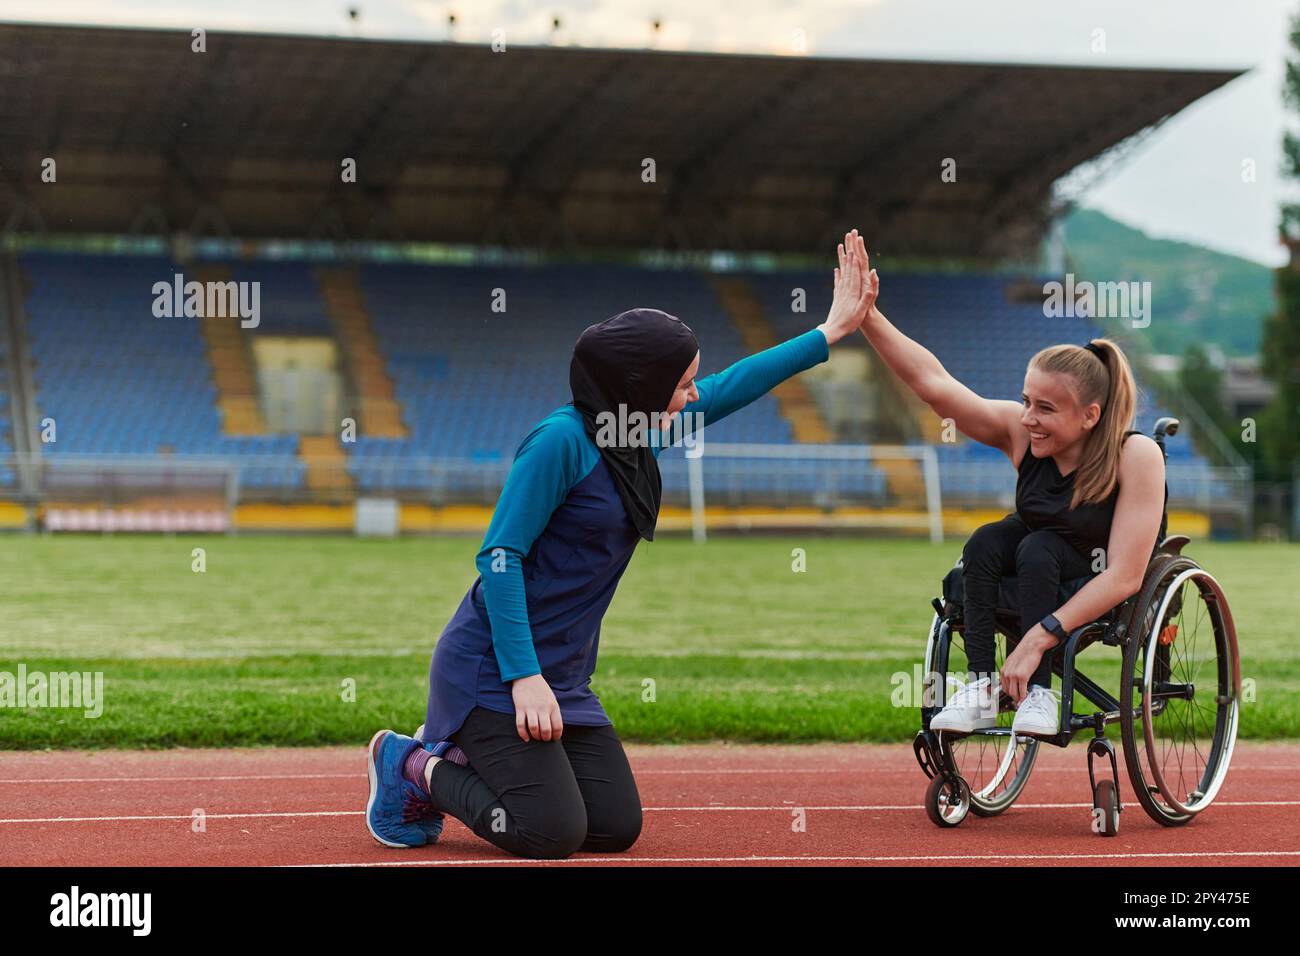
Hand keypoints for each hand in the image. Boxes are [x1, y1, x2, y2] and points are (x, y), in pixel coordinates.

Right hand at [511, 673, 562, 741]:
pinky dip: (523, 734)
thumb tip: (554, 729)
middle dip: (545, 738)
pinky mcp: (520, 708)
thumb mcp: (552, 699)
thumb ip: (553, 712)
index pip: (558, 726)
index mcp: (553, 706)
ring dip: (535, 736)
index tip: (554, 738)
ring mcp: (531, 708)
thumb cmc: (541, 690)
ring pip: (534, 729)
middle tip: (544, 739)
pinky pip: (520, 725)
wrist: (527, 676)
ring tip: (535, 737)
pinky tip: (525, 738)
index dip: (556, 736)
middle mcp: (543, 708)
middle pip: (546, 730)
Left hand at [818, 229, 878, 344]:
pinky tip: (836, 269)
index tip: (854, 251)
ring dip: (843, 261)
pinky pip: (837, 283)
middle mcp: (844, 290)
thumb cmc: (848, 324)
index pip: (854, 275)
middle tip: (849, 244)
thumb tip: (871, 288)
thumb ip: (865, 300)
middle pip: (847, 269)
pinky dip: (837, 274)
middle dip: (848, 256)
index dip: (854, 263)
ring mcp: (839, 293)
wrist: (832, 331)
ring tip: (842, 250)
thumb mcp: (860, 313)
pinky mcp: (836, 297)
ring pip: (842, 273)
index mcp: (852, 293)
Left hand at [1000, 624, 1056, 704]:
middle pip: (1008, 691)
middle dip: (1014, 697)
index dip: (1008, 693)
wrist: (1031, 646)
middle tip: (1019, 701)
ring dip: (1019, 698)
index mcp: (1003, 670)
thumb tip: (1013, 682)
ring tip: (1023, 700)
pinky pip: (1022, 691)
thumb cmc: (1024, 653)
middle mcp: (1006, 673)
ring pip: (1014, 693)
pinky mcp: (1022, 676)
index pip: (1003, 686)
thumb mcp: (1013, 662)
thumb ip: (1011, 671)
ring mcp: (1014, 675)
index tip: (1012, 697)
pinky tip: (1026, 697)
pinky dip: (1024, 696)